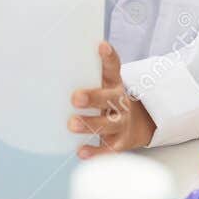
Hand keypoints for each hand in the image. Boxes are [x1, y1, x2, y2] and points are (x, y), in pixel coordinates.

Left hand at [69, 42, 155, 158]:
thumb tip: (59, 58)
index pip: (113, 69)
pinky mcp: (120, 143)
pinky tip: (81, 151)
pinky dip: (95, 152)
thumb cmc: (111, 102)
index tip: (101, 46)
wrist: (139, 125)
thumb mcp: (106, 86)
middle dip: (93, 98)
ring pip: (107, 124)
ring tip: (71, 124)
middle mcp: (121, 103)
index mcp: (115, 86)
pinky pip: (107, 149)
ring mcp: (122, 123)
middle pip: (110, 99)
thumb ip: (90, 75)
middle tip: (75, 97)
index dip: (109, 57)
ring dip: (89, 124)